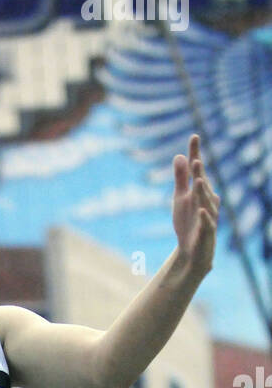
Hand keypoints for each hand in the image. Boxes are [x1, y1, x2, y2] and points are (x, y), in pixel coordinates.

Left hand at [172, 135, 218, 275]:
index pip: (197, 170)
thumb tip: (178, 155)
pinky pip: (207, 223)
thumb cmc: (187, 221)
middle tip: (195, 160)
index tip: (194, 136)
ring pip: (206, 202)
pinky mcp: (207, 232)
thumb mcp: (180, 198)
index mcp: (199, 191)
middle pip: (202, 184)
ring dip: (202, 191)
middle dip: (199, 173)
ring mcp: (208, 216)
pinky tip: (201, 210)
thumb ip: (180, 178)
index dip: (195, 154)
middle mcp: (207, 200)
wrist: (191, 251)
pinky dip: (205, 217)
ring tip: (197, 180)